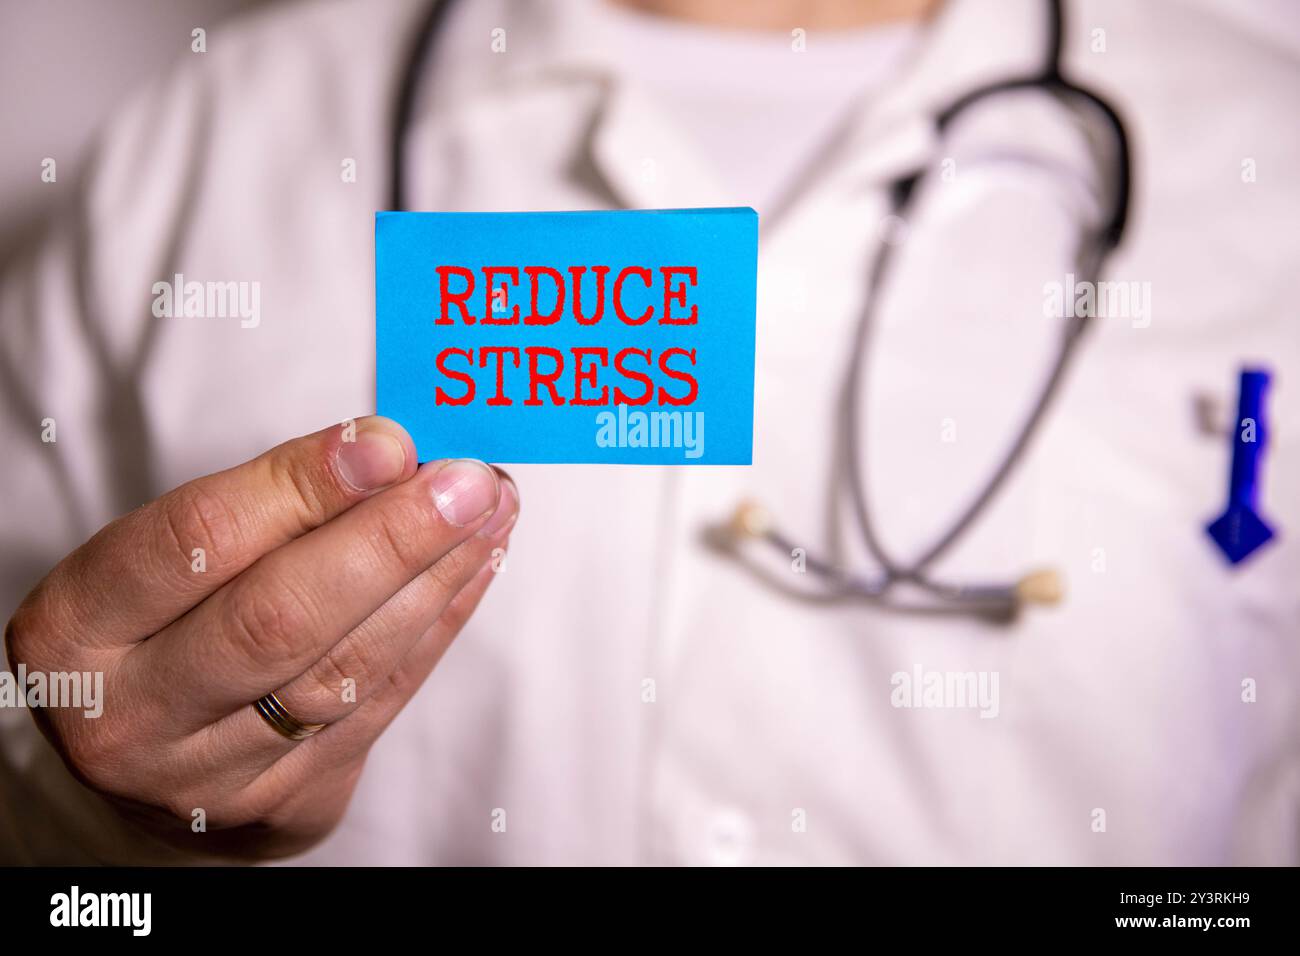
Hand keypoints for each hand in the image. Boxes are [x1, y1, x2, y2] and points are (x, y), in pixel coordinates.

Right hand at [4, 416, 517, 858]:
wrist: (138, 758)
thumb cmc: (157, 624)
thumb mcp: (163, 556)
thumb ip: (263, 504)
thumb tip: (388, 455)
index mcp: (76, 631)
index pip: (196, 541)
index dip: (301, 486)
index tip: (386, 442)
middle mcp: (132, 717)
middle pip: (278, 619)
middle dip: (390, 541)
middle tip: (467, 484)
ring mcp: (211, 777)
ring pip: (344, 671)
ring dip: (435, 580)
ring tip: (489, 512)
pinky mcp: (287, 805)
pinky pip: (381, 706)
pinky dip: (437, 628)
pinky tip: (474, 568)